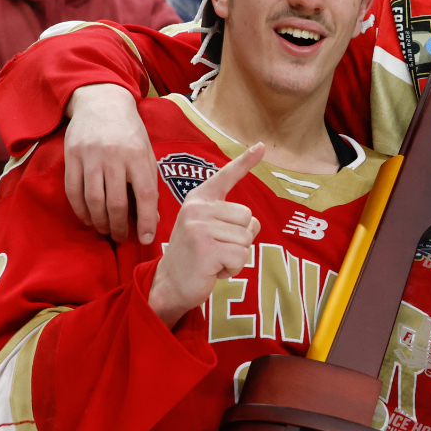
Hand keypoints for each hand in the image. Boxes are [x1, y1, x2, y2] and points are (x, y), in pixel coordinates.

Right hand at [64, 83, 161, 244]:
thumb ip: (149, 183)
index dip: (146, 220)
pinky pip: (73, 191)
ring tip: (105, 230)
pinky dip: (80, 210)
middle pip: (116, 202)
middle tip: (121, 237)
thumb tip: (152, 219)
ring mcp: (90, 156)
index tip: (145, 238)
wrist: (102, 102)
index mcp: (137, 154)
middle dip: (119, 226)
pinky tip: (88, 218)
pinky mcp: (71, 156)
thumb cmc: (129, 132)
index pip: (144, 194)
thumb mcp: (146, 152)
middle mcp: (113, 156)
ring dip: (99, 222)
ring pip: (93, 200)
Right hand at [147, 144, 263, 327]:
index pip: (225, 176)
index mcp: (198, 200)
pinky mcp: (206, 249)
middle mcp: (198, 209)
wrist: (169, 284)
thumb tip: (253, 222)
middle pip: (248, 217)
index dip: (245, 162)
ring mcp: (200, 227)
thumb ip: (229, 220)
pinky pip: (241, 256)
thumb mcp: (209, 231)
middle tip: (216, 249)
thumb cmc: (195, 257)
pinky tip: (213, 270)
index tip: (260, 146)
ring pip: (247, 238)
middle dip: (240, 238)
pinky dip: (233, 268)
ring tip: (214, 259)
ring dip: (236, 255)